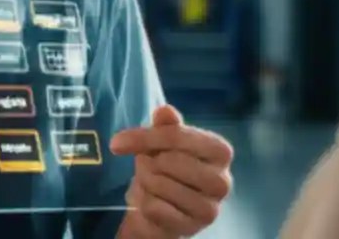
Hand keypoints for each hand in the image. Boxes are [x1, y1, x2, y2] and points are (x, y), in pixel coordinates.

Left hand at [110, 105, 234, 237]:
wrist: (163, 208)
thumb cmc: (166, 168)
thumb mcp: (163, 143)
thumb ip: (165, 126)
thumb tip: (165, 110)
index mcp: (220, 151)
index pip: (177, 136)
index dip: (145, 137)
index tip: (117, 142)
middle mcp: (222, 180)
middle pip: (169, 161)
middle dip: (148, 163)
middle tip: (148, 166)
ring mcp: (210, 207)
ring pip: (160, 184)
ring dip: (146, 183)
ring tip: (151, 183)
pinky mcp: (193, 227)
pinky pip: (154, 207)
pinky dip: (145, 202)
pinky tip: (153, 201)